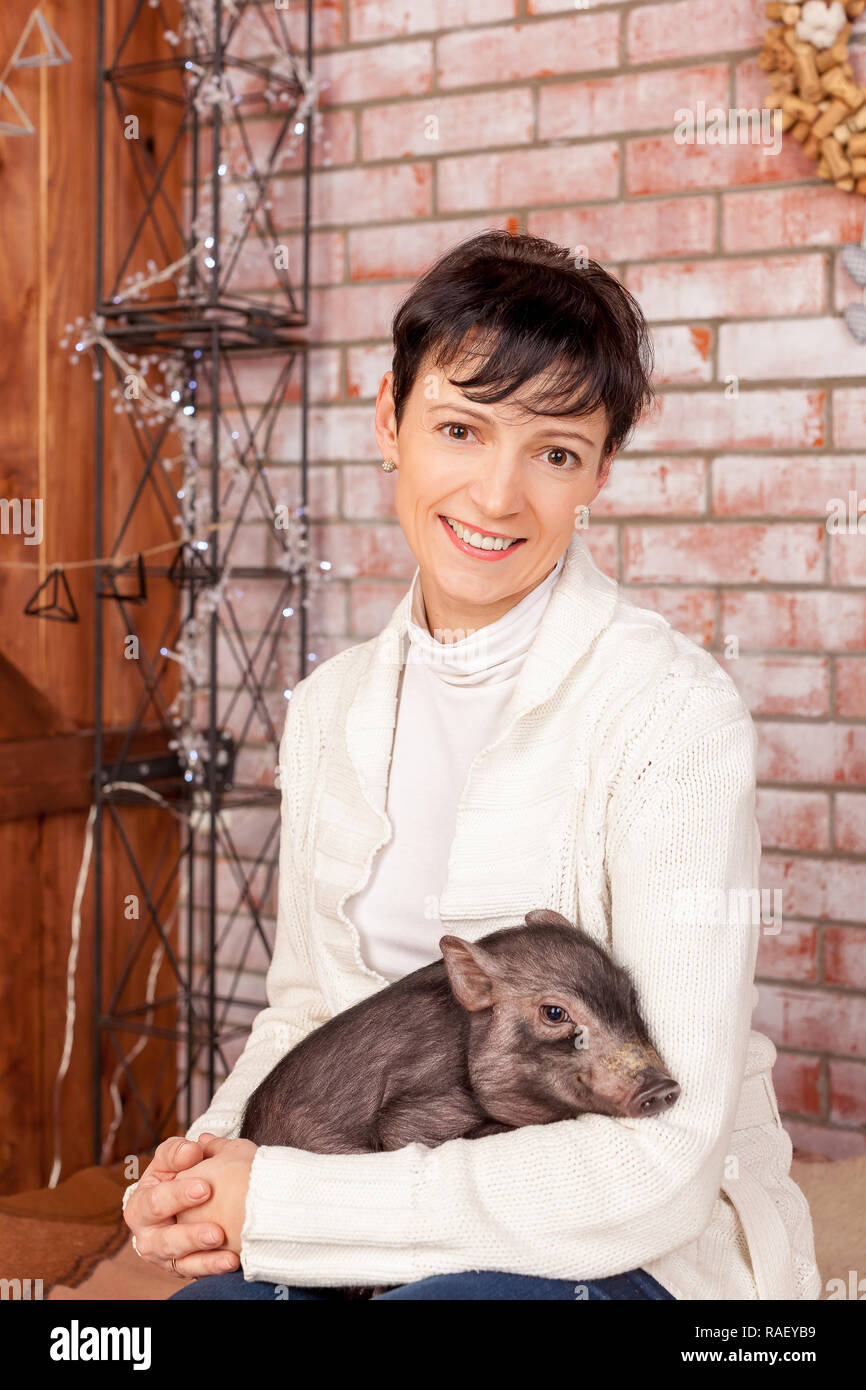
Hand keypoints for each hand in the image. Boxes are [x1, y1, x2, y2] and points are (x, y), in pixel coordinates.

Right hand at [123, 1133, 241, 1278]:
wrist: (182, 1202)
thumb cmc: (177, 1174)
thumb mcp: (171, 1159)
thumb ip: (178, 1152)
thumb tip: (192, 1150)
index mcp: (140, 1204)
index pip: (155, 1199)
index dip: (179, 1194)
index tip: (206, 1187)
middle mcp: (147, 1234)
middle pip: (164, 1238)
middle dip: (190, 1232)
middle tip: (216, 1227)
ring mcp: (163, 1255)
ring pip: (179, 1257)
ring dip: (202, 1250)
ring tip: (222, 1240)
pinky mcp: (180, 1268)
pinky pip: (195, 1270)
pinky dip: (213, 1266)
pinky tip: (232, 1260)